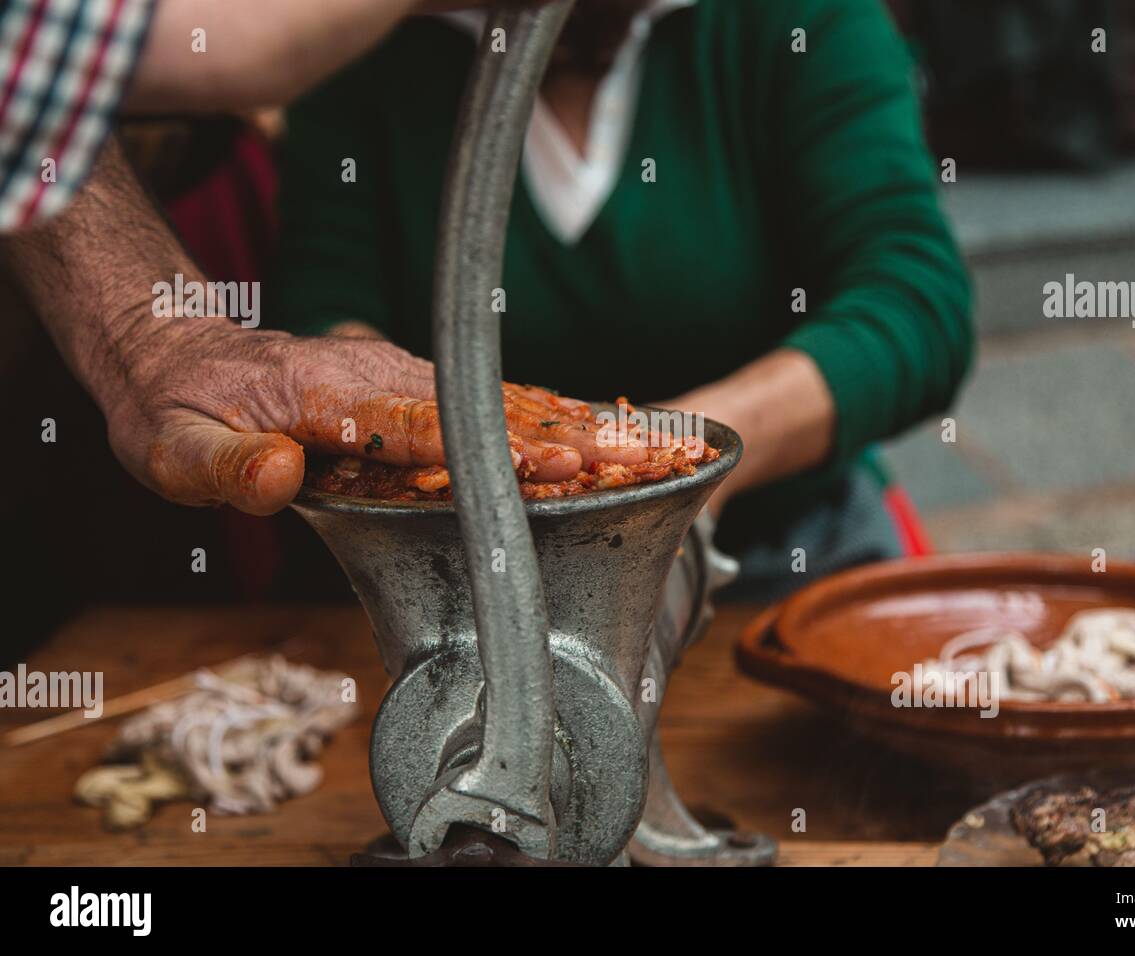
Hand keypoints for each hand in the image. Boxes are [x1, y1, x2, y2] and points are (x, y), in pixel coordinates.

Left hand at [102, 321, 648, 515]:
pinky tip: (600, 435)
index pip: (425, 423)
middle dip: (574, 434)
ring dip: (581, 424)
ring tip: (652, 448)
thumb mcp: (169, 448)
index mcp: (329, 392)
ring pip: (505, 398)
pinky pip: (493, 400)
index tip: (561, 464)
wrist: (181, 352)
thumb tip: (276, 475)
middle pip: (490, 406)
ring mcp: (402, 373)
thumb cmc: (178, 406)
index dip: (495, 448)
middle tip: (647, 457)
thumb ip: (222, 466)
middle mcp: (380, 371)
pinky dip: (554, 416)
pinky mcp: (415, 384)